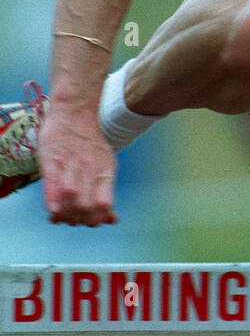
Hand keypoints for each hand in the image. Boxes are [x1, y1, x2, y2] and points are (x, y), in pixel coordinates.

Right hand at [38, 105, 117, 225]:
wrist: (74, 112)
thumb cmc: (89, 143)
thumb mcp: (105, 164)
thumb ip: (106, 191)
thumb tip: (111, 219)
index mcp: (106, 170)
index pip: (104, 204)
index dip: (96, 219)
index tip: (88, 223)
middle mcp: (90, 167)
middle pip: (85, 205)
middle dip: (77, 219)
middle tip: (70, 220)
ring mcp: (70, 161)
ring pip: (70, 195)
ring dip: (63, 213)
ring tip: (59, 217)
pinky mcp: (51, 156)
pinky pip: (52, 180)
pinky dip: (52, 198)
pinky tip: (51, 210)